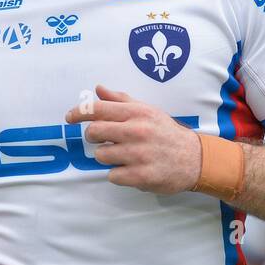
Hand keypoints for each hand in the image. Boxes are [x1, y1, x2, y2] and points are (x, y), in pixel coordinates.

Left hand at [65, 84, 200, 193]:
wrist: (195, 159)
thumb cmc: (167, 133)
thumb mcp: (148, 111)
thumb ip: (121, 100)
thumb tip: (98, 89)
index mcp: (137, 113)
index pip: (98, 109)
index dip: (78, 112)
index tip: (70, 118)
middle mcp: (137, 131)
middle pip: (94, 132)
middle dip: (93, 137)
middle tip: (103, 140)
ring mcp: (139, 154)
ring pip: (101, 155)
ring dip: (108, 157)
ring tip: (124, 156)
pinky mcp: (141, 175)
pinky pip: (113, 175)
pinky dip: (119, 174)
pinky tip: (133, 169)